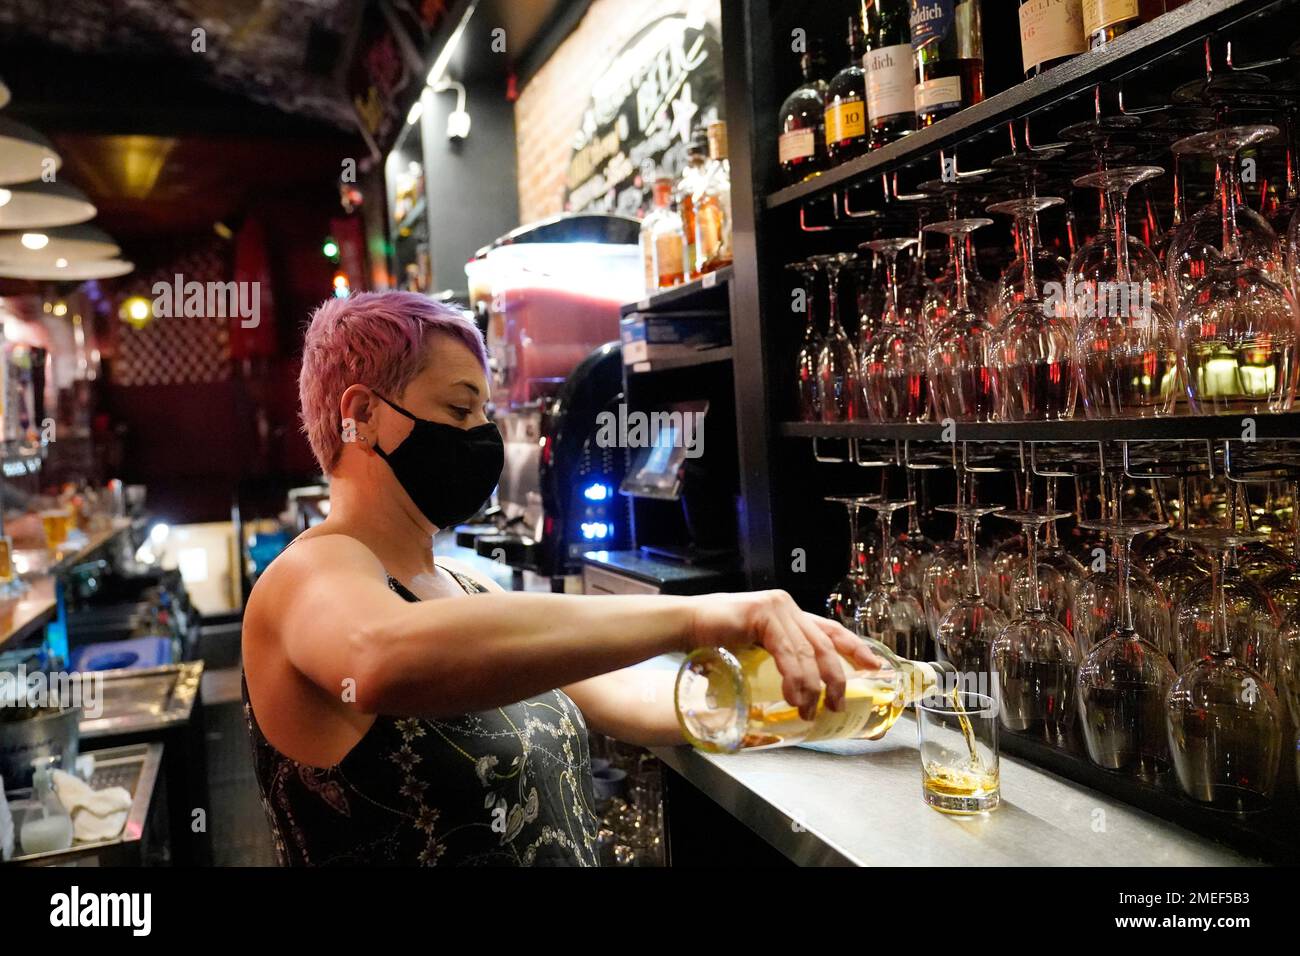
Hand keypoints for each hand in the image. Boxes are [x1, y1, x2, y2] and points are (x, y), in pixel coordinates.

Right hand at [686, 590, 884, 721]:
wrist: (684, 625)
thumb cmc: (714, 640)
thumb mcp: (756, 651)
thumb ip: (777, 659)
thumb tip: (799, 692)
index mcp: (790, 613)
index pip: (831, 630)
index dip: (856, 649)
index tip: (876, 667)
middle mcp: (788, 606)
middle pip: (825, 644)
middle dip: (837, 678)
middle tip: (839, 704)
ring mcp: (777, 607)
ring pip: (808, 652)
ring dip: (812, 687)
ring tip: (811, 710)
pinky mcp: (763, 614)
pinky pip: (788, 651)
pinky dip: (795, 677)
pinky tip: (795, 696)